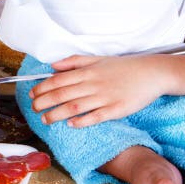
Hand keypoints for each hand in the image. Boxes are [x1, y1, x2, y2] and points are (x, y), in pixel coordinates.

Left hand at [28, 55, 169, 127]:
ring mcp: (105, 97)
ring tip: (46, 120)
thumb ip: (74, 61)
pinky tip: (70, 124)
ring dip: (57, 114)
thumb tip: (53, 66)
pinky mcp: (117, 109)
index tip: (32, 94)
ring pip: (75, 106)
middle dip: (45, 102)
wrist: (151, 73)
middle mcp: (94, 83)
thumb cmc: (123, 67)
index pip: (59, 79)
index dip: (43, 88)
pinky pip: (96, 116)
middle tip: (33, 109)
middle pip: (63, 94)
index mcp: (88, 71)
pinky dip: (82, 121)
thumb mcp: (97, 59)